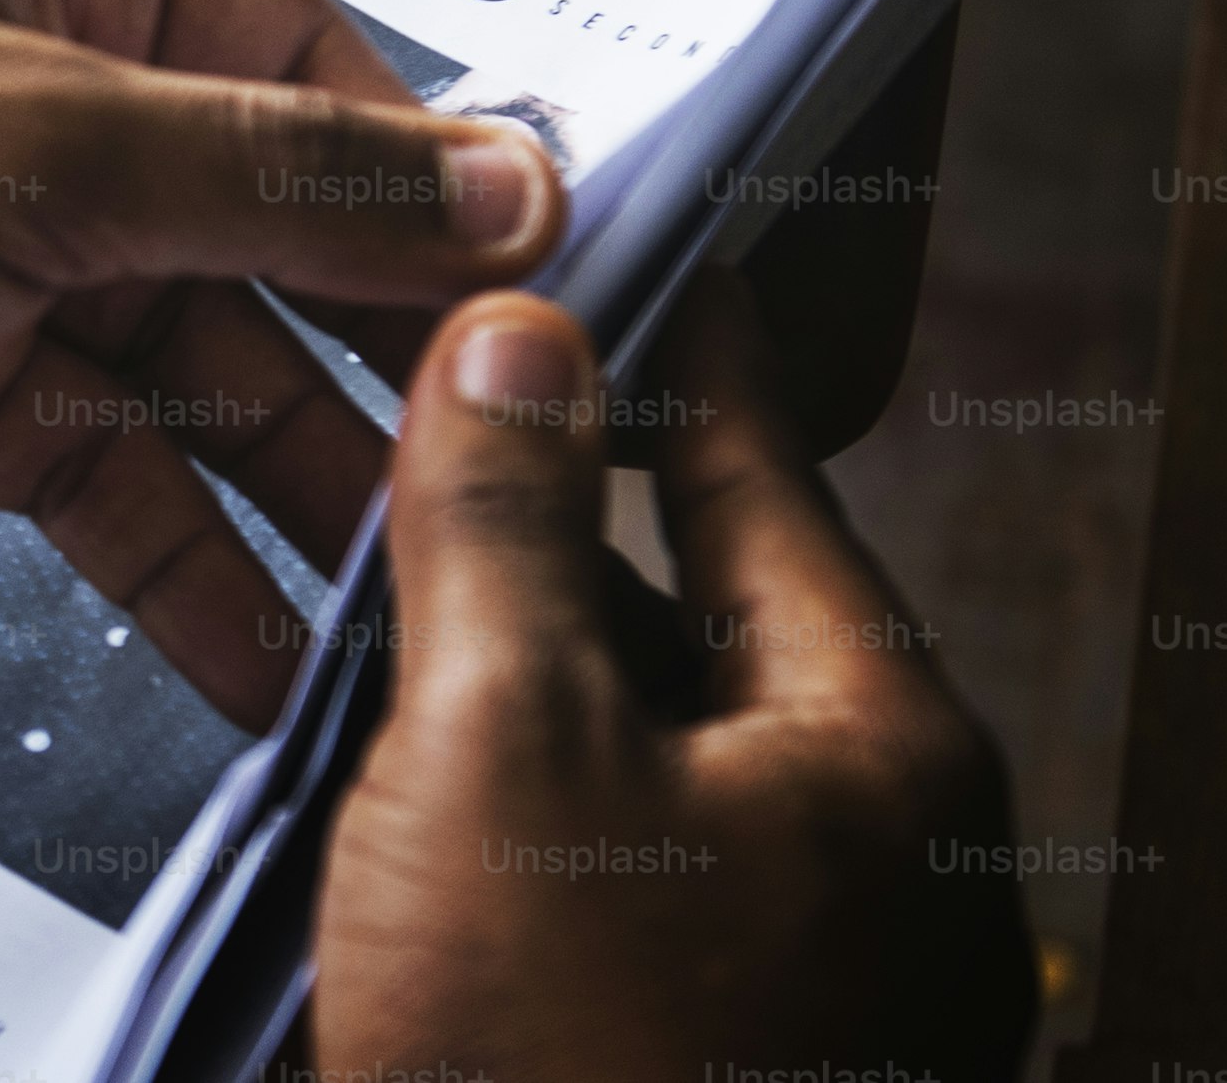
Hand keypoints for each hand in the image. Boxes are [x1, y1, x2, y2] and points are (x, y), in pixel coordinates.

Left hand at [0, 0, 562, 727]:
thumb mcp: (15, 147)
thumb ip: (269, 172)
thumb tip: (496, 173)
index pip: (297, 48)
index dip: (425, 179)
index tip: (551, 301)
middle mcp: (11, 76)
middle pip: (258, 217)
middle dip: (377, 356)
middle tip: (506, 484)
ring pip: (190, 359)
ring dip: (297, 485)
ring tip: (416, 607)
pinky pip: (93, 465)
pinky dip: (177, 555)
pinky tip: (270, 653)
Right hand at [313, 276, 1036, 1082]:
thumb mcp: (507, 745)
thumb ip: (507, 520)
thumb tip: (521, 333)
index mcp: (871, 732)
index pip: (749, 448)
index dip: (647, 320)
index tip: (576, 224)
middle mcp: (857, 826)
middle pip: (685, 577)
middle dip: (536, 478)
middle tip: (403, 373)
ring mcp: (778, 939)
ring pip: (625, 709)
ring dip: (491, 627)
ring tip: (355, 543)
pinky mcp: (682, 1024)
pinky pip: (587, 834)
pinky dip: (486, 767)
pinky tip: (378, 751)